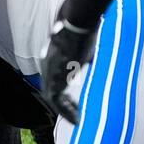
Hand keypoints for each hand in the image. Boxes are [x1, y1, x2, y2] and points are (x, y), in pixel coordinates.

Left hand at [40, 9, 97, 123]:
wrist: (76, 24)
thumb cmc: (83, 29)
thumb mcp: (85, 44)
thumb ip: (86, 54)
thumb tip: (96, 56)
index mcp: (53, 56)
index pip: (54, 76)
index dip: (63, 86)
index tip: (73, 95)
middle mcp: (48, 65)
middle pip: (52, 88)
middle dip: (63, 102)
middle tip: (76, 111)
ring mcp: (49, 72)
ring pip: (52, 97)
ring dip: (64, 109)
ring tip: (77, 120)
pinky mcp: (54, 78)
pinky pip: (56, 100)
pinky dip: (65, 111)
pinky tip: (76, 119)